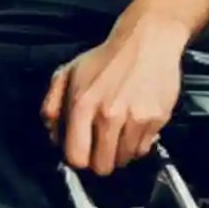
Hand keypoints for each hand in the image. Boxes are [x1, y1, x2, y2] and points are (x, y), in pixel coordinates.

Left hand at [40, 13, 187, 175]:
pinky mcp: (156, 119)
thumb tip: (53, 134)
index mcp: (82, 104)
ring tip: (118, 131)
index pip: (76, 157)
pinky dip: (137, 143)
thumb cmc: (108, 58)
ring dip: (119, 152)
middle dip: (99, 160)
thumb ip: (52, 104)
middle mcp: (108, 114)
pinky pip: (143, 149)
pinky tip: (133, 124)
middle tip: (100, 145)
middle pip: (102, 166)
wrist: (146, 40)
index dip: (77, 158)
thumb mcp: (68, 72)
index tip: (81, 151)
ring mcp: (134, 118)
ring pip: (123, 160)